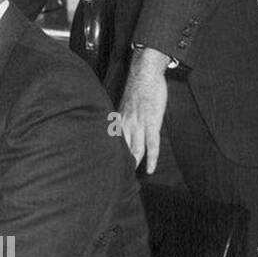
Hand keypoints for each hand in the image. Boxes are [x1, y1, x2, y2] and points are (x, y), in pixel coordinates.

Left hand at [119, 48, 169, 172]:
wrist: (144, 75)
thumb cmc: (137, 89)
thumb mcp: (125, 106)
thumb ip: (123, 119)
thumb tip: (121, 129)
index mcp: (118, 121)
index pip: (112, 144)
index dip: (110, 157)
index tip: (105, 169)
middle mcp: (125, 125)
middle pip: (121, 149)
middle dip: (120, 165)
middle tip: (117, 180)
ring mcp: (138, 125)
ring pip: (135, 150)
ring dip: (134, 165)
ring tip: (132, 180)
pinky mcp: (151, 123)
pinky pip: (151, 145)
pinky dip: (151, 158)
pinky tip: (149, 169)